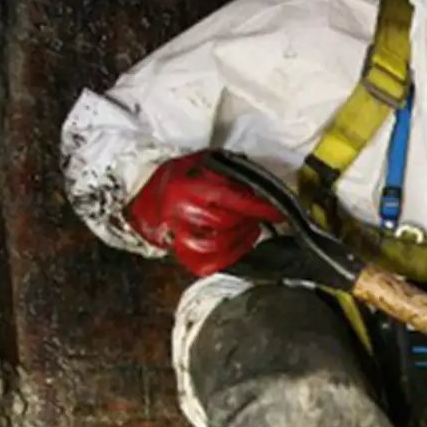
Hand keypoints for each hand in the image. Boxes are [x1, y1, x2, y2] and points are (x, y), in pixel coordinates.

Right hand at [125, 152, 284, 275]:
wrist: (150, 201)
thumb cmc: (180, 179)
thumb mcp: (200, 163)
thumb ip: (227, 171)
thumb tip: (259, 185)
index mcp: (185, 188)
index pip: (228, 198)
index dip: (256, 206)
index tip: (276, 210)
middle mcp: (179, 214)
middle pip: (227, 222)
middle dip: (248, 218)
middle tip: (257, 213)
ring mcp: (179, 237)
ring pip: (222, 243)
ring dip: (243, 235)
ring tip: (248, 225)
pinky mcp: (183, 256)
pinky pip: (214, 263)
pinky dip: (233, 253)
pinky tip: (240, 240)